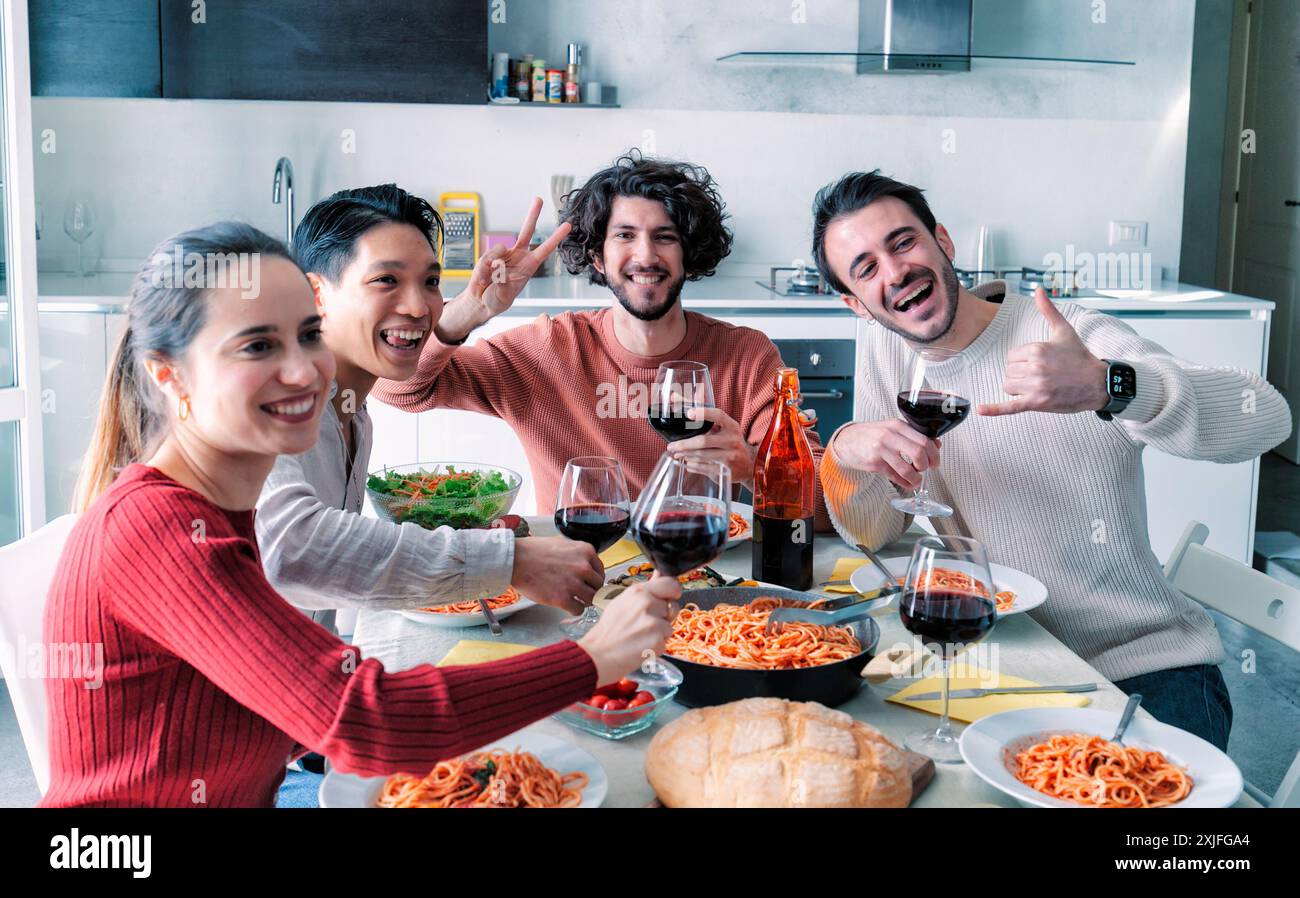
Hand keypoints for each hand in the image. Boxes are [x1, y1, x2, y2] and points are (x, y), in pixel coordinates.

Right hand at [435, 199, 571, 342]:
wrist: (480, 301)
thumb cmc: (497, 299)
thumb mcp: (505, 294)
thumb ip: (503, 278)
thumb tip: (498, 263)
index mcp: (528, 266)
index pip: (544, 249)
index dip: (556, 237)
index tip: (567, 225)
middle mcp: (517, 256)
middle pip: (526, 231)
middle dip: (532, 214)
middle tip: (539, 199)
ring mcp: (502, 254)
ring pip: (499, 249)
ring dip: (493, 266)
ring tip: (490, 280)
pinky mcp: (488, 256)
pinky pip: (486, 258)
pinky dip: (484, 270)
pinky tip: (483, 279)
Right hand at [509, 535, 603, 614]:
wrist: (515, 560)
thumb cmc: (533, 550)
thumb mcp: (561, 542)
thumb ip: (577, 553)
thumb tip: (585, 563)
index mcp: (585, 551)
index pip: (600, 570)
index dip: (594, 578)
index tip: (589, 583)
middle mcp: (583, 567)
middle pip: (598, 586)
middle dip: (590, 590)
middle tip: (581, 592)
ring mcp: (573, 584)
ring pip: (591, 599)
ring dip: (584, 601)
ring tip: (574, 600)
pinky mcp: (562, 599)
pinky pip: (578, 610)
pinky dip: (574, 610)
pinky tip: (566, 605)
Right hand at [577, 575, 679, 686]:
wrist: (598, 655)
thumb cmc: (608, 631)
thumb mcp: (622, 601)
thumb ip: (645, 589)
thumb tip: (659, 575)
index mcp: (638, 591)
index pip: (671, 584)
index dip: (672, 593)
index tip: (668, 599)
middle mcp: (646, 603)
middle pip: (672, 606)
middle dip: (663, 616)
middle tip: (644, 623)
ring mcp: (653, 622)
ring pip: (670, 625)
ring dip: (660, 632)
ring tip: (640, 635)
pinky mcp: (657, 640)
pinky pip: (666, 640)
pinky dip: (657, 645)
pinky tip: (641, 645)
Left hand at [666, 407, 756, 484]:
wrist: (749, 464)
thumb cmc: (729, 440)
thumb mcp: (722, 426)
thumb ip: (699, 411)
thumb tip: (674, 396)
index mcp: (732, 426)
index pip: (719, 415)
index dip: (704, 413)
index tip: (689, 413)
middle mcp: (732, 440)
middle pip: (704, 441)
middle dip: (684, 444)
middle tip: (671, 446)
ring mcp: (730, 457)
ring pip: (702, 456)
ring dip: (686, 455)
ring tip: (676, 453)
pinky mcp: (726, 471)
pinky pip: (704, 468)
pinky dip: (693, 465)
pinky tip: (687, 462)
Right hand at [831, 419, 940, 490]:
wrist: (847, 440)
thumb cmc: (872, 435)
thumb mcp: (893, 429)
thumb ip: (913, 435)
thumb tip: (936, 444)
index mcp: (898, 425)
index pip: (925, 440)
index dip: (934, 454)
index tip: (934, 461)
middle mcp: (890, 436)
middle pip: (919, 452)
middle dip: (926, 465)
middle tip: (926, 469)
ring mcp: (881, 450)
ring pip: (907, 468)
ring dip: (916, 478)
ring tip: (915, 479)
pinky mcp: (874, 463)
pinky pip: (895, 477)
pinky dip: (904, 483)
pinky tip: (907, 483)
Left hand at [977, 288, 1108, 416]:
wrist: (1098, 383)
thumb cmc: (1080, 357)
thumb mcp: (1064, 330)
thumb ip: (1048, 310)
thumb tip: (1038, 290)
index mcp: (1037, 349)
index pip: (1011, 356)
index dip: (1022, 359)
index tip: (1038, 362)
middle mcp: (1035, 367)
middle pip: (1009, 371)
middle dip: (1020, 373)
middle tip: (1041, 374)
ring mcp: (1035, 387)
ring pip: (1008, 386)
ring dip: (1017, 387)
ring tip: (1036, 385)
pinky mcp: (1037, 403)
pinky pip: (1010, 407)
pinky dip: (994, 409)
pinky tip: (980, 409)